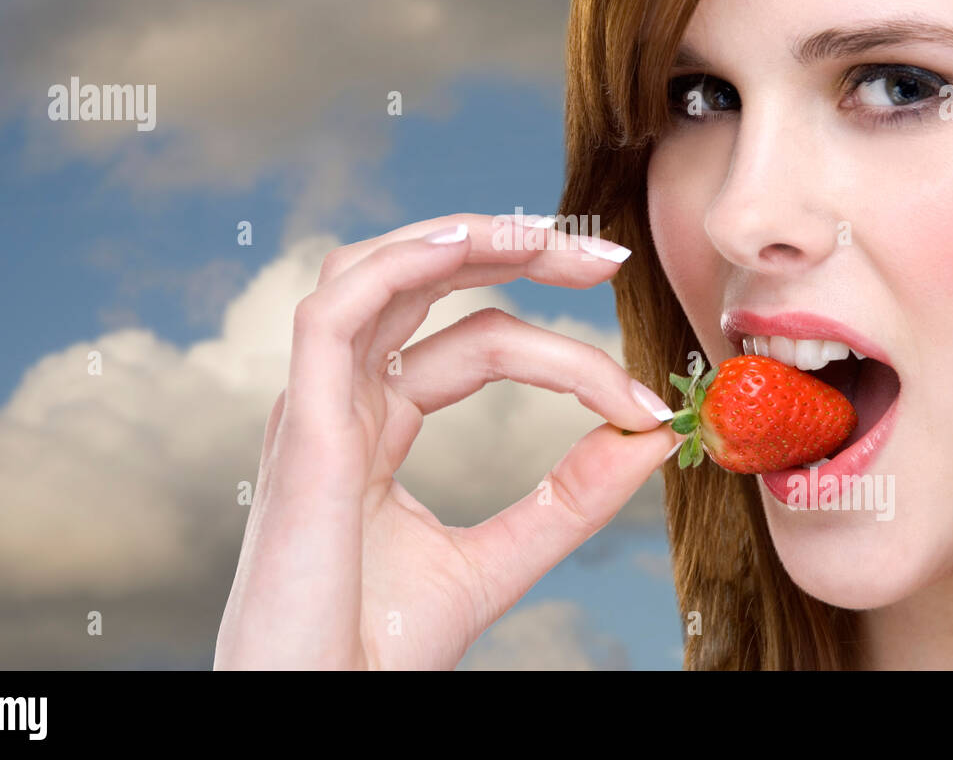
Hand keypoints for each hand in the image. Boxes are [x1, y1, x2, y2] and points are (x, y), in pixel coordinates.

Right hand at [214, 214, 676, 668]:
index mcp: (375, 424)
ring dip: (463, 239)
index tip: (646, 401)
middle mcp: (343, 401)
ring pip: (377, 273)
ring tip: (551, 238)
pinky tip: (469, 244)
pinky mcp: (302, 427)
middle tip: (604, 255)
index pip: (472, 343)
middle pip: (422, 284)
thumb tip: (650, 439)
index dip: (564, 356)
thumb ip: (570, 499)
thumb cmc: (376, 649)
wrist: (316, 713)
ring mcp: (316, 407)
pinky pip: (336, 311)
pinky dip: (401, 264)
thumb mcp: (497, 559)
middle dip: (514, 253)